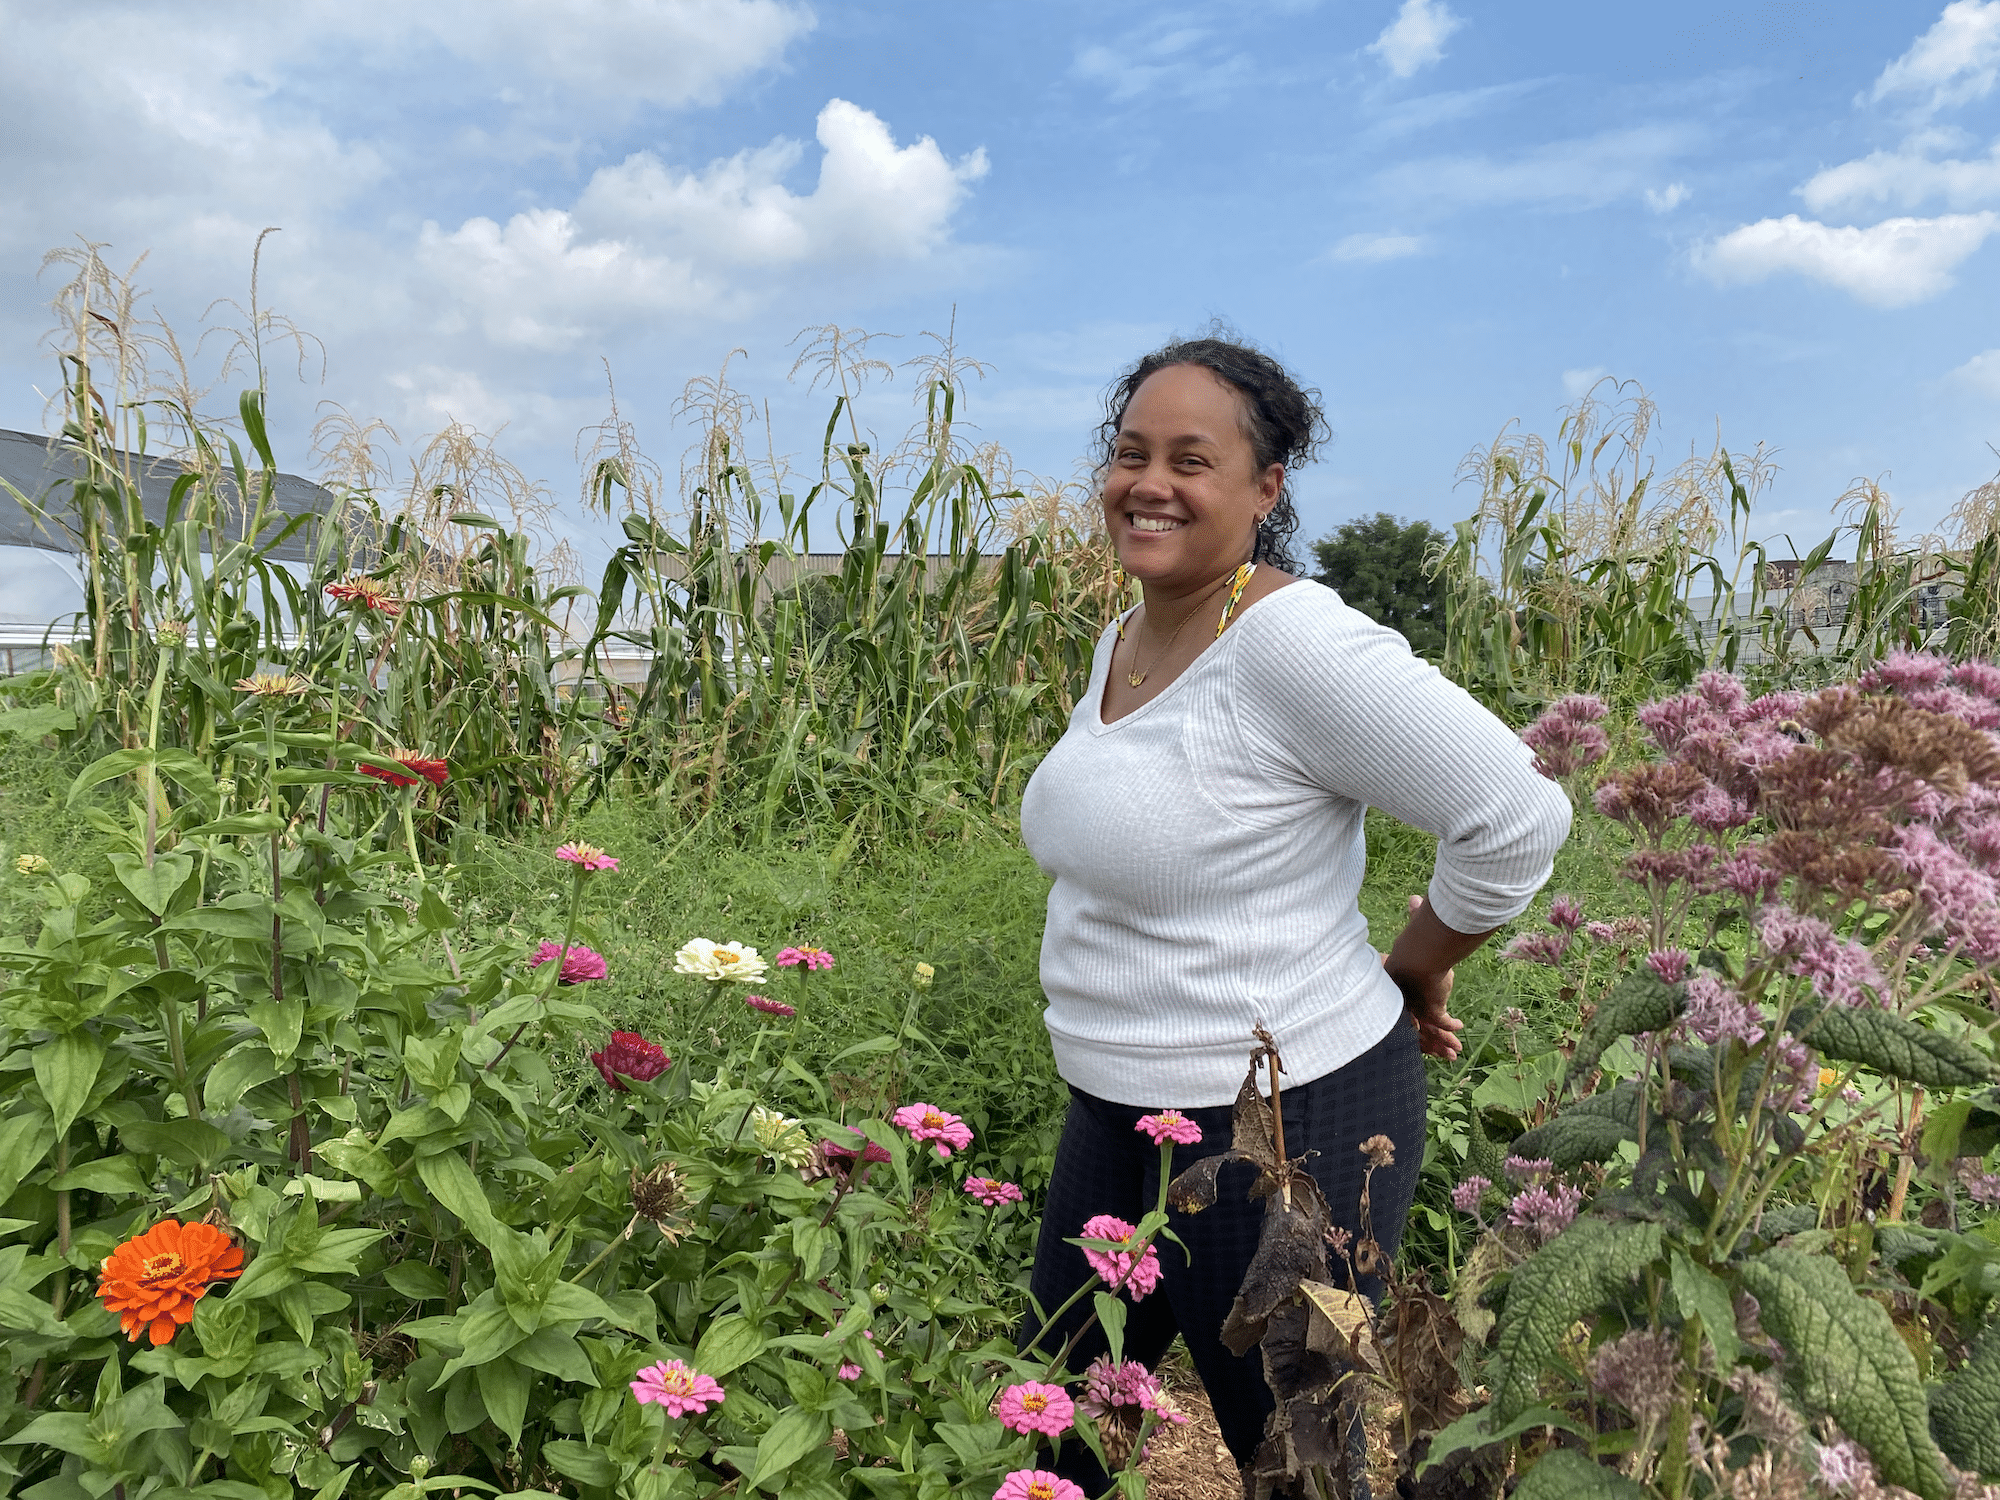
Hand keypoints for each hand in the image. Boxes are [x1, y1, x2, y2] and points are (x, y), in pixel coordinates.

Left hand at [1383, 894, 1468, 1060]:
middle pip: (1412, 1012)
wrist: (1421, 952)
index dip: (1408, 996)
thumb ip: (1416, 916)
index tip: (1414, 999)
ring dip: (1440, 1034)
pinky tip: (1459, 1026)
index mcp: (1397, 974)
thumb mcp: (1416, 926)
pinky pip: (1441, 1022)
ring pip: (1428, 1023)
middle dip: (1422, 1025)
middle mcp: (1405, 992)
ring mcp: (1417, 1002)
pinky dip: (1450, 1026)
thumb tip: (1417, 899)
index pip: (1401, 991)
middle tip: (1426, 1030)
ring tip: (1449, 1042)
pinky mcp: (1432, 1009)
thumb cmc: (1418, 935)